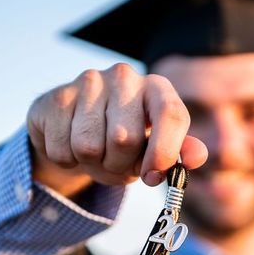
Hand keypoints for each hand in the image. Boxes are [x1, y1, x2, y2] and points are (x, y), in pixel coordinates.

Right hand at [26, 63, 207, 195]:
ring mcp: (88, 82)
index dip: (163, 152)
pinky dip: (67, 160)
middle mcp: (124, 77)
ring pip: (89, 147)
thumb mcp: (153, 149)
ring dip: (91, 165)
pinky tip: (70, 145)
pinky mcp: (56, 97)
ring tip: (95, 154)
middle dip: (119, 165)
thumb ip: (177, 153)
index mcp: (157, 88)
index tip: (152, 177)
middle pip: (124, 139)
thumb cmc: (123, 142)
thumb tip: (197, 156)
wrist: (74, 128)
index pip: (171, 115)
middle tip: (116, 163)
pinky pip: (62, 149)